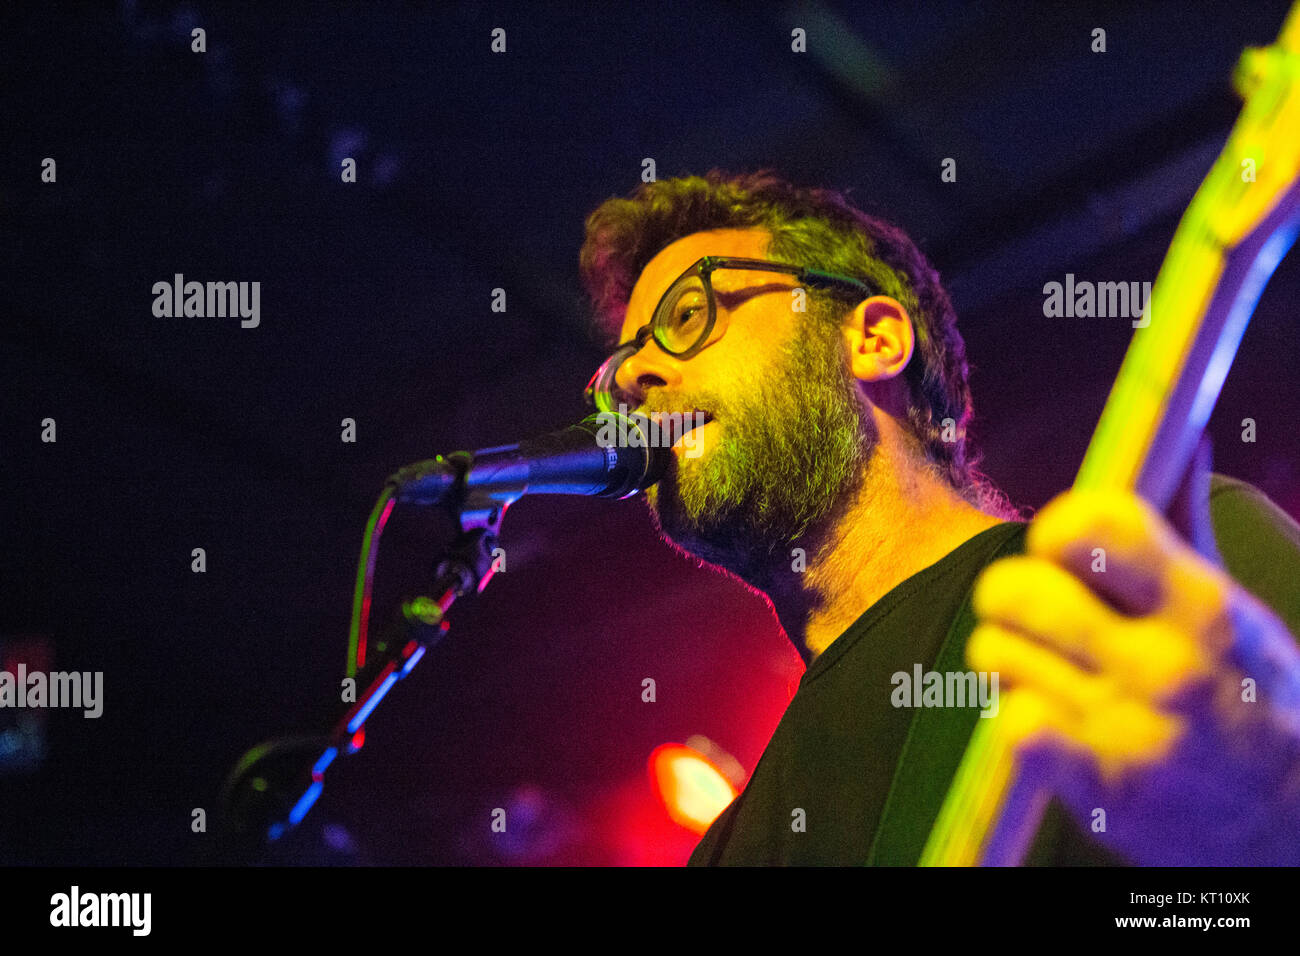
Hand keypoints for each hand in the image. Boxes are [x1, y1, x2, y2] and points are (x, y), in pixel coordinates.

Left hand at [966, 488, 1299, 864]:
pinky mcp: (1101, 790)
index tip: (1062, 549)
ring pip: (997, 654)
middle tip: (1040, 617)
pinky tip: (1053, 724)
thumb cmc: (1248, 695)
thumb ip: (1179, 522)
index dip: (1057, 529)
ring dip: (1013, 661)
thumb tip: (1177, 434)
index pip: (1088, 526)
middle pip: (1015, 590)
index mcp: (1200, 605)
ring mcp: (1131, 733)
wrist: (1287, 824)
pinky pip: (1013, 727)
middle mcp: (1166, 666)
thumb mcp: (1228, 607)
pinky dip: (1021, 722)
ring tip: (1058, 676)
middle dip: (1014, 597)